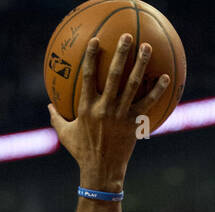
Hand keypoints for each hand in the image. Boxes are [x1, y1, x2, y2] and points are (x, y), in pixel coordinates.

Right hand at [48, 34, 171, 183]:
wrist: (101, 172)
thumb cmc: (82, 153)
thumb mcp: (65, 135)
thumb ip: (57, 118)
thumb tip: (48, 105)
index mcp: (87, 108)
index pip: (88, 76)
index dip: (91, 57)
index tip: (96, 40)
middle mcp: (105, 108)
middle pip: (114, 75)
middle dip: (121, 53)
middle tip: (127, 36)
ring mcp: (120, 116)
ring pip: (133, 85)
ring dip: (141, 65)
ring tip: (147, 48)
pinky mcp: (133, 124)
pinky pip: (147, 103)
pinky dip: (157, 90)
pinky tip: (166, 77)